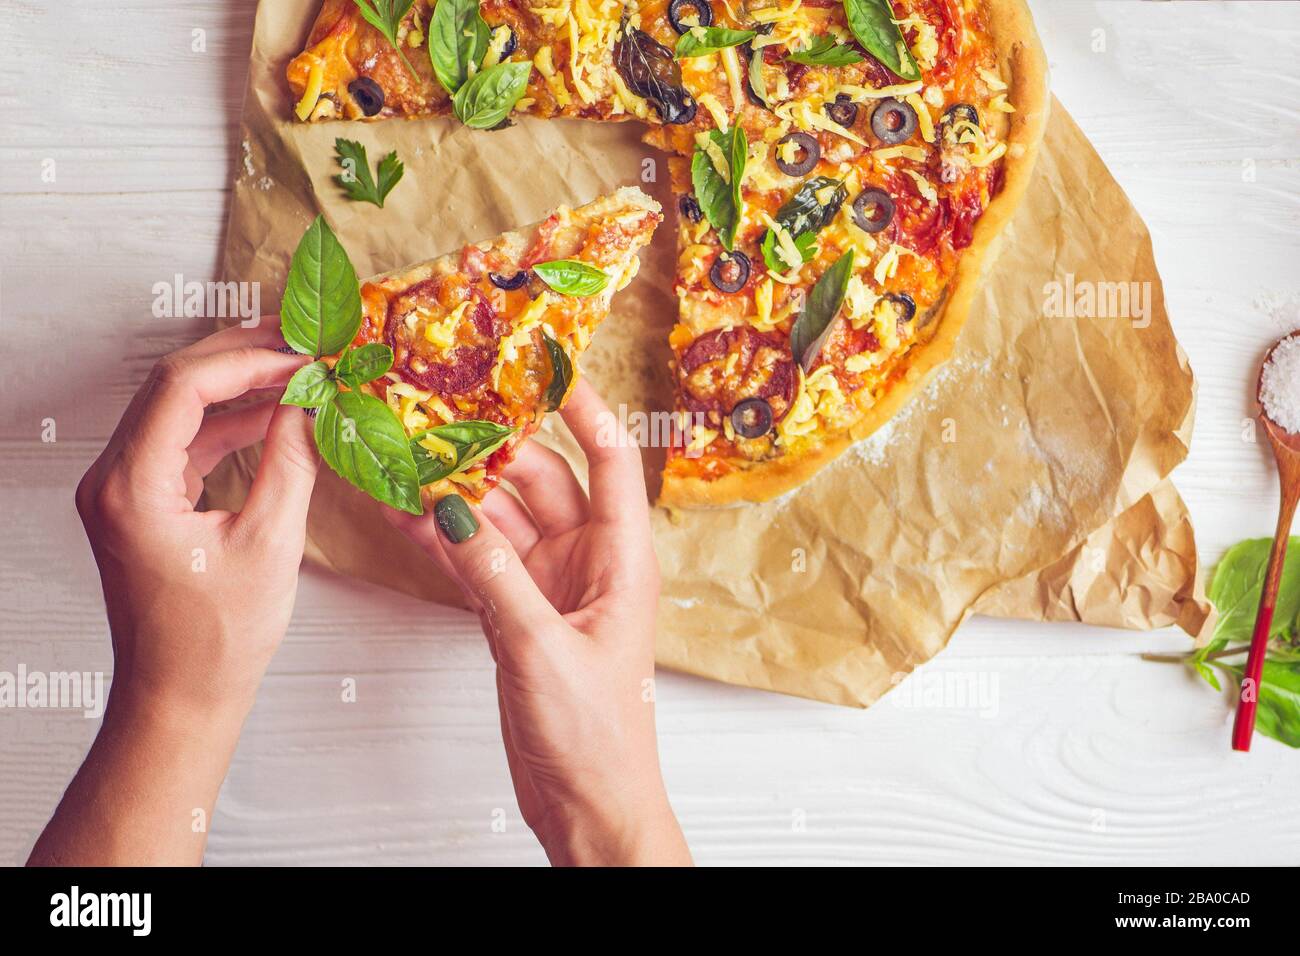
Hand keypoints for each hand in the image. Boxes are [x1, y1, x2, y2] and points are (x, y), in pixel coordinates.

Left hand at [29, 321, 318, 864]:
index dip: (246, 359)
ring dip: (239, 385)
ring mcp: (124, 488)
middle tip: (303, 341)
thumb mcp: (270, 543)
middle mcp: (113, 479)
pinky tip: (277, 412)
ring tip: (298, 368)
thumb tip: (312, 401)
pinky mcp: (144, 500)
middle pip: (173, 386)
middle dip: (241, 357)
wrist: (183, 696)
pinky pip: (186, 440)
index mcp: (131, 488)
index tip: (301, 354)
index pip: (182, 388)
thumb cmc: (218, 640)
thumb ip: (292, 460)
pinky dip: (231, 421)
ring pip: (180, 408)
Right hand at [387, 380, 690, 865]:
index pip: (610, 460)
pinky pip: (478, 561)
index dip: (583, 408)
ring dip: (457, 496)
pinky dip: (445, 541)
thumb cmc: (597, 740)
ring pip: (500, 520)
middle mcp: (588, 563)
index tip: (546, 364)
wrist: (589, 806)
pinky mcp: (518, 615)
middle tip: (443, 413)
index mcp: (621, 560)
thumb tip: (454, 513)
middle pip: (540, 481)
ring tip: (408, 460)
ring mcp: (550, 587)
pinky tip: (407, 517)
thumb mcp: (541, 648)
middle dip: (492, 449)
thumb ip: (495, 577)